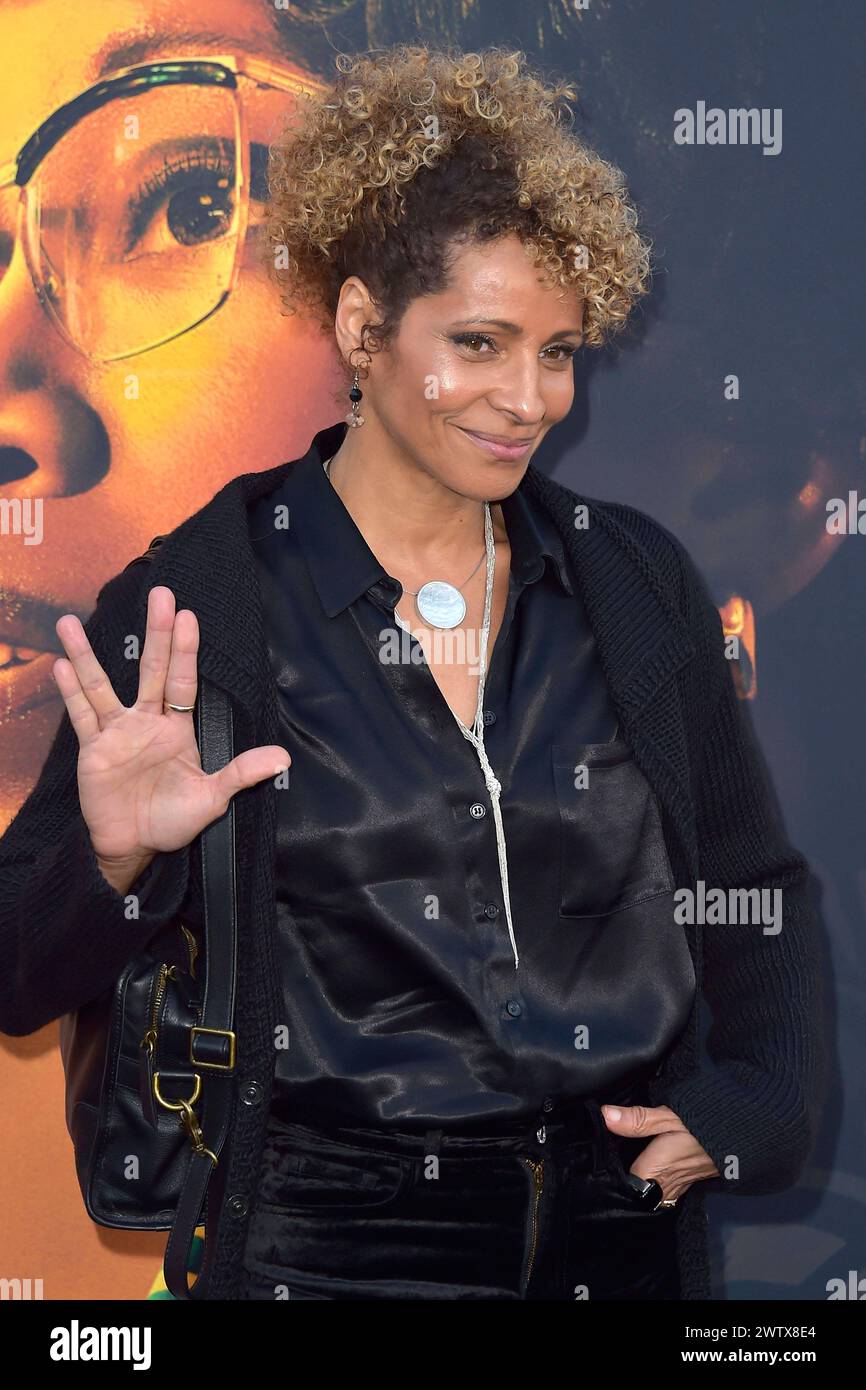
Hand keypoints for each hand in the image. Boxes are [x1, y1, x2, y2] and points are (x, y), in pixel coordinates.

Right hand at [53, 584, 290, 871]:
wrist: (134, 846)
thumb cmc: (172, 821)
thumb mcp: (212, 798)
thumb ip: (242, 773)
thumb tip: (284, 759)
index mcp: (177, 729)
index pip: (183, 681)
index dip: (186, 650)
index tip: (189, 616)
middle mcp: (146, 722)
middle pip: (152, 669)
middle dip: (157, 633)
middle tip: (161, 594)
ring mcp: (117, 732)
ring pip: (101, 685)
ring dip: (86, 655)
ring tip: (70, 623)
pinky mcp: (93, 749)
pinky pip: (81, 716)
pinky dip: (70, 692)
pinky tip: (59, 666)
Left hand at [601, 1103, 720, 1202]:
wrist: (742, 1137)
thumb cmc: (704, 1127)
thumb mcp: (669, 1116)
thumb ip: (638, 1119)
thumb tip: (606, 1115)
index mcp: (654, 1171)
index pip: (623, 1185)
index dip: (612, 1172)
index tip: (603, 1157)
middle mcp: (664, 1186)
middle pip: (636, 1192)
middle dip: (626, 1182)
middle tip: (614, 1160)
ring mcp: (678, 1188)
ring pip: (651, 1194)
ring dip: (642, 1183)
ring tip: (631, 1163)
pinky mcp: (688, 1185)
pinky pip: (666, 1191)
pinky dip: (657, 1182)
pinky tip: (654, 1167)